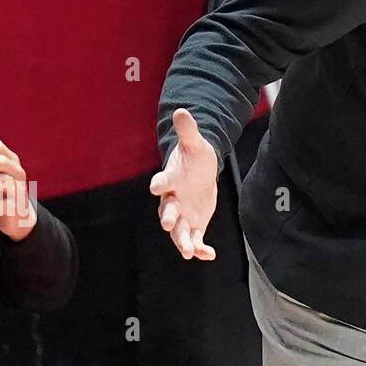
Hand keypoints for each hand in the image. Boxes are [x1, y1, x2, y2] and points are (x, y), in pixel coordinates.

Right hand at [149, 109, 218, 260]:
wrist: (200, 171)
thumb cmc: (194, 157)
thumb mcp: (195, 143)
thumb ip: (188, 131)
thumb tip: (182, 110)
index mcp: (170, 180)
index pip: (162, 182)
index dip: (159, 184)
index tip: (156, 187)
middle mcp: (172, 201)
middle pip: (167, 212)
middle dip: (168, 218)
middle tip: (168, 224)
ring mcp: (182, 215)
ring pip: (179, 232)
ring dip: (183, 242)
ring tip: (189, 252)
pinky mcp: (194, 225)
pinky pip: (195, 239)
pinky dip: (201, 248)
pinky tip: (209, 255)